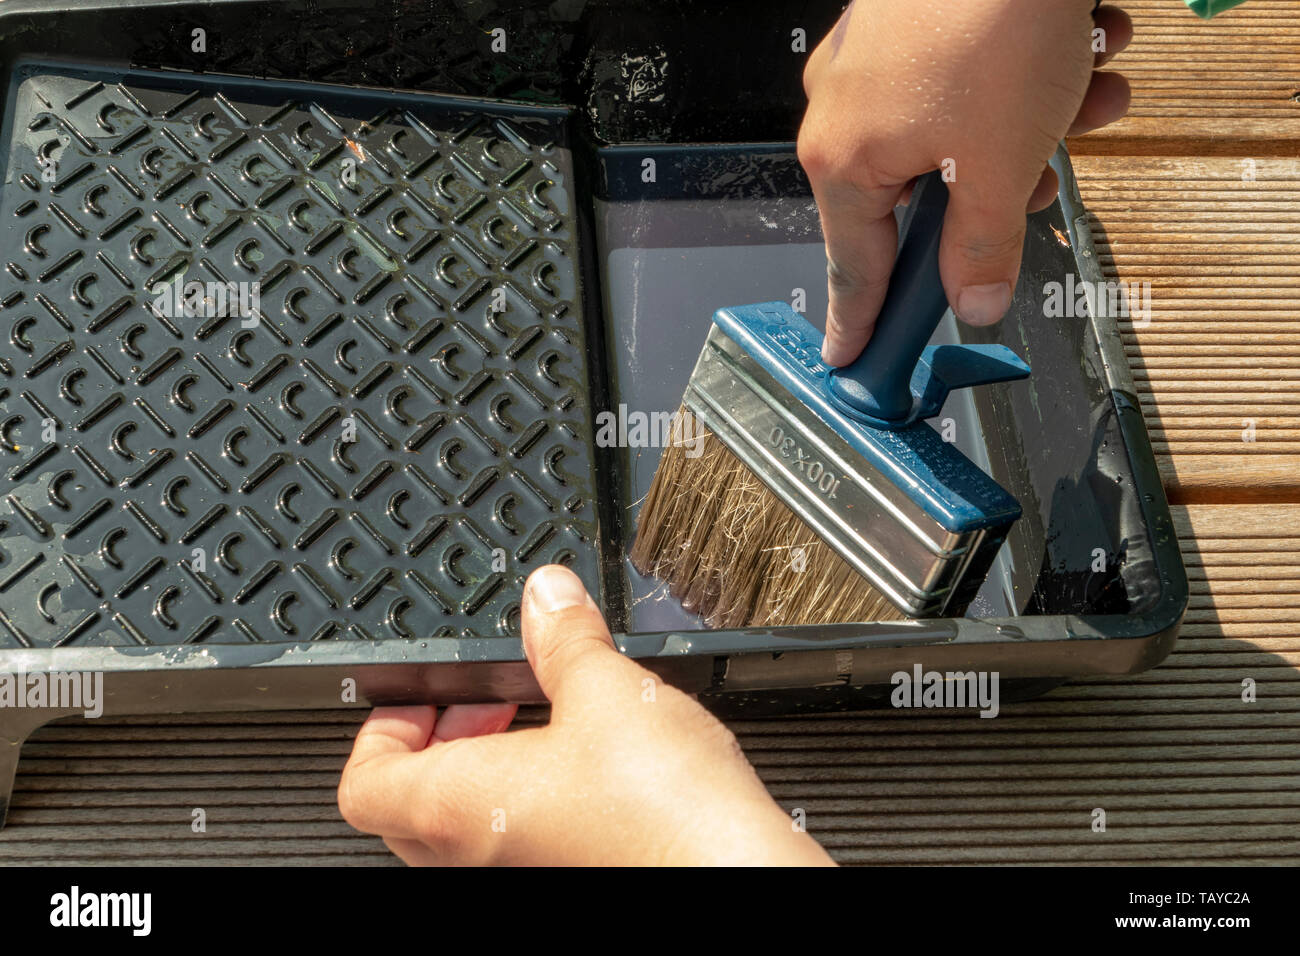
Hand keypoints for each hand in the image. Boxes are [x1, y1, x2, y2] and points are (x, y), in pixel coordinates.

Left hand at [338, 564, 832, 865]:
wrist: (737, 878)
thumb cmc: (663, 815)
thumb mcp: (607, 689)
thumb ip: (565, 639)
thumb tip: (546, 598)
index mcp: (456, 807)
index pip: (363, 783)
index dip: (382, 728)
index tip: (426, 693)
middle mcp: (477, 858)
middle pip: (410, 808)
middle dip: (444, 741)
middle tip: (489, 700)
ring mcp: (524, 876)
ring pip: (469, 828)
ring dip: (492, 769)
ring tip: (547, 720)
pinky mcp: (571, 875)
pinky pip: (521, 842)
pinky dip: (535, 798)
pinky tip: (592, 760)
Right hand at [799, 0, 1132, 365]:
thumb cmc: (992, 18)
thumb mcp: (1001, 161)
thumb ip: (984, 246)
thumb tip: (973, 299)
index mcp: (845, 158)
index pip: (855, 266)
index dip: (859, 320)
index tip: (848, 357)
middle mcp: (843, 110)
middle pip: (921, 195)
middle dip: (999, 187)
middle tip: (1040, 179)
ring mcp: (870, 61)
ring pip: (953, 132)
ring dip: (1031, 124)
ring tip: (1086, 92)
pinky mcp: (905, 22)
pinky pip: (959, 78)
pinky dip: (1022, 76)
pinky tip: (1075, 50)